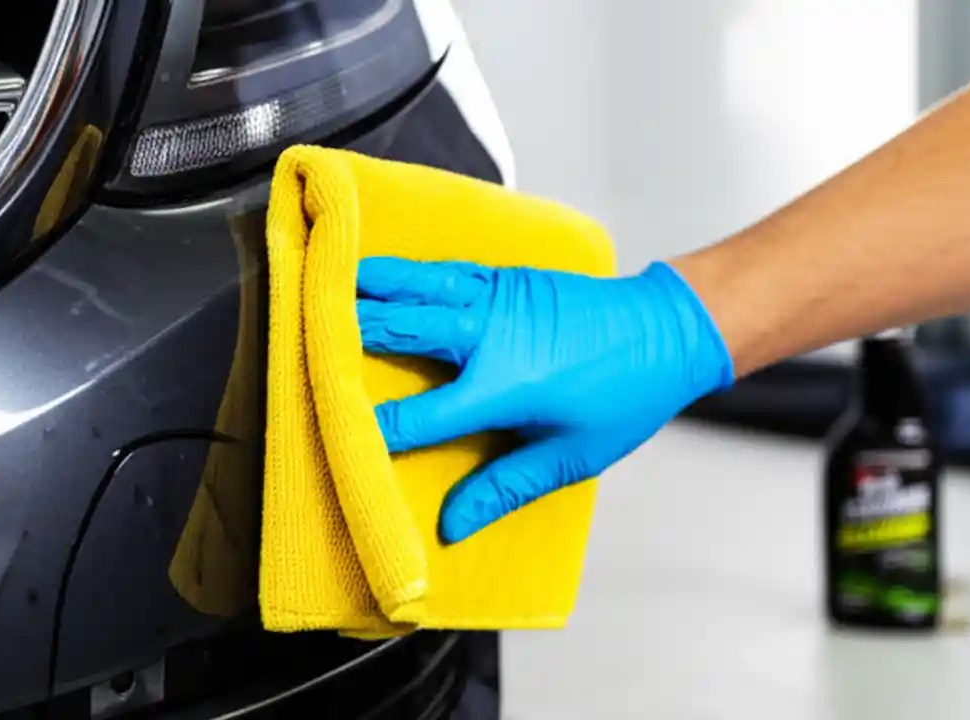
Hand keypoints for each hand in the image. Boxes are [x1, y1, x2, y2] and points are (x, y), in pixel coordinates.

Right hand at [357, 258, 733, 542]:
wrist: (668, 328)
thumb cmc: (624, 395)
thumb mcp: (569, 456)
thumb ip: (503, 488)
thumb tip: (451, 526)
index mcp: (503, 386)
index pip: (418, 416)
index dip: (373, 429)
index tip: (336, 434)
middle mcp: (490, 335)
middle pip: (402, 331)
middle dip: (349, 331)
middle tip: (301, 329)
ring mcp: (496, 298)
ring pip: (417, 287)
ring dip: (371, 286)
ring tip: (326, 279)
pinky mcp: (506, 277)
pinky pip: (444, 270)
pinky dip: (408, 270)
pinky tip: (385, 270)